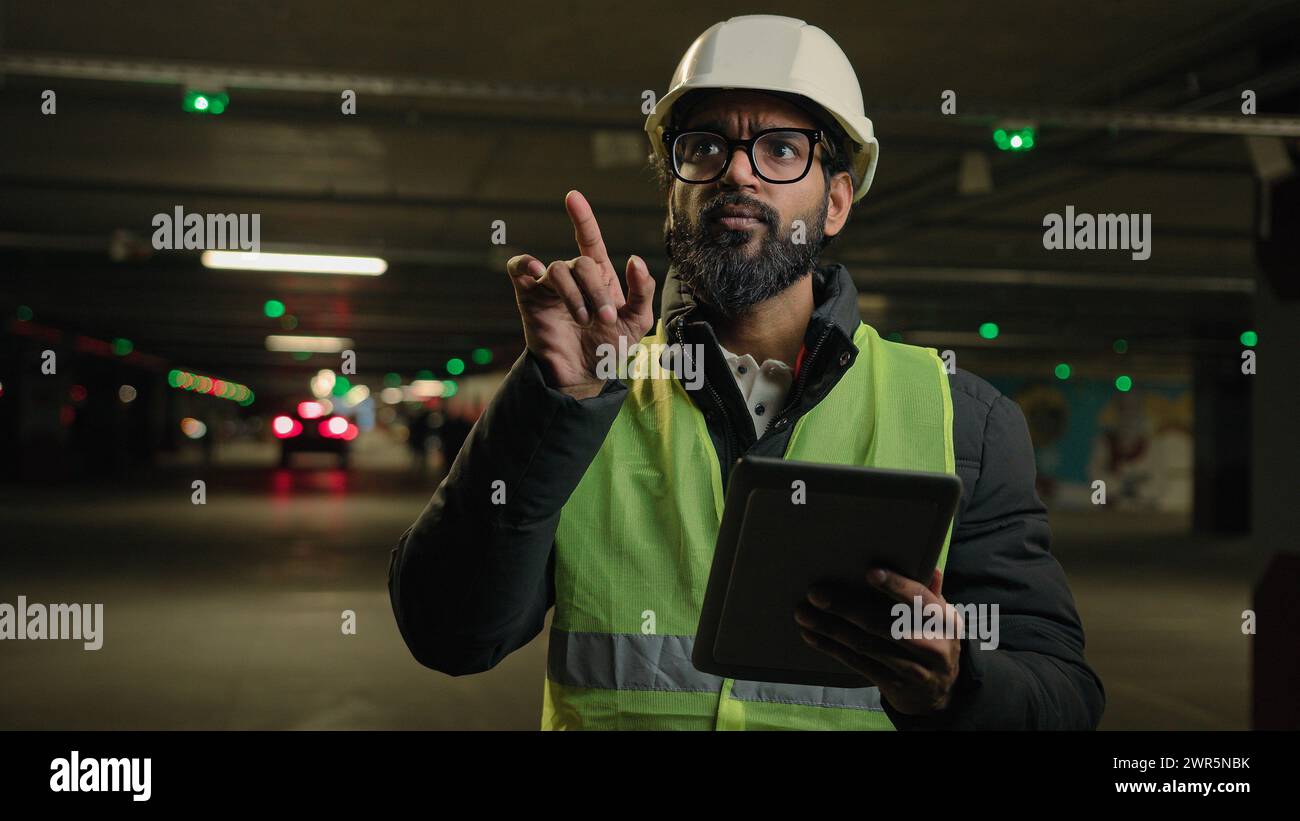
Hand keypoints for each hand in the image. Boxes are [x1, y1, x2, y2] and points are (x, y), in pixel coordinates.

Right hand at [505, 190, 655, 396]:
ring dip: (574, 294)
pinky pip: (519, 269)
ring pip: (557, 269)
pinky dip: (524, 264)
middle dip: (597, 289)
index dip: (582, 218)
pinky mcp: (528, 298)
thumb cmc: (609, 349)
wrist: (582, 377)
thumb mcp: (637, 322)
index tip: (572, 197)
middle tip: (604, 318)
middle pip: (582, 262)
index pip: (589, 240)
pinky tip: (535, 272)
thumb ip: (642, 291)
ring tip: (584, 319)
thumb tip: (634, 259)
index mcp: (599, 277)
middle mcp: (573, 277)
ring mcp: (549, 286)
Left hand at [793, 568, 961, 715]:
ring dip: (830, 629)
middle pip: (882, 624)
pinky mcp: (893, 685)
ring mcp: (912, 670)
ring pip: (864, 645)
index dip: (896, 586)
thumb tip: (932, 567)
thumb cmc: (934, 641)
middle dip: (845, 608)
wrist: (941, 694)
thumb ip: (931, 594)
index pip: (919, 600)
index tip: (871, 573)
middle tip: (816, 593)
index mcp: (944, 622)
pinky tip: (811, 636)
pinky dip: (832, 648)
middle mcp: (932, 647)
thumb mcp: (942, 618)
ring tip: (804, 614)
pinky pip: (857, 664)